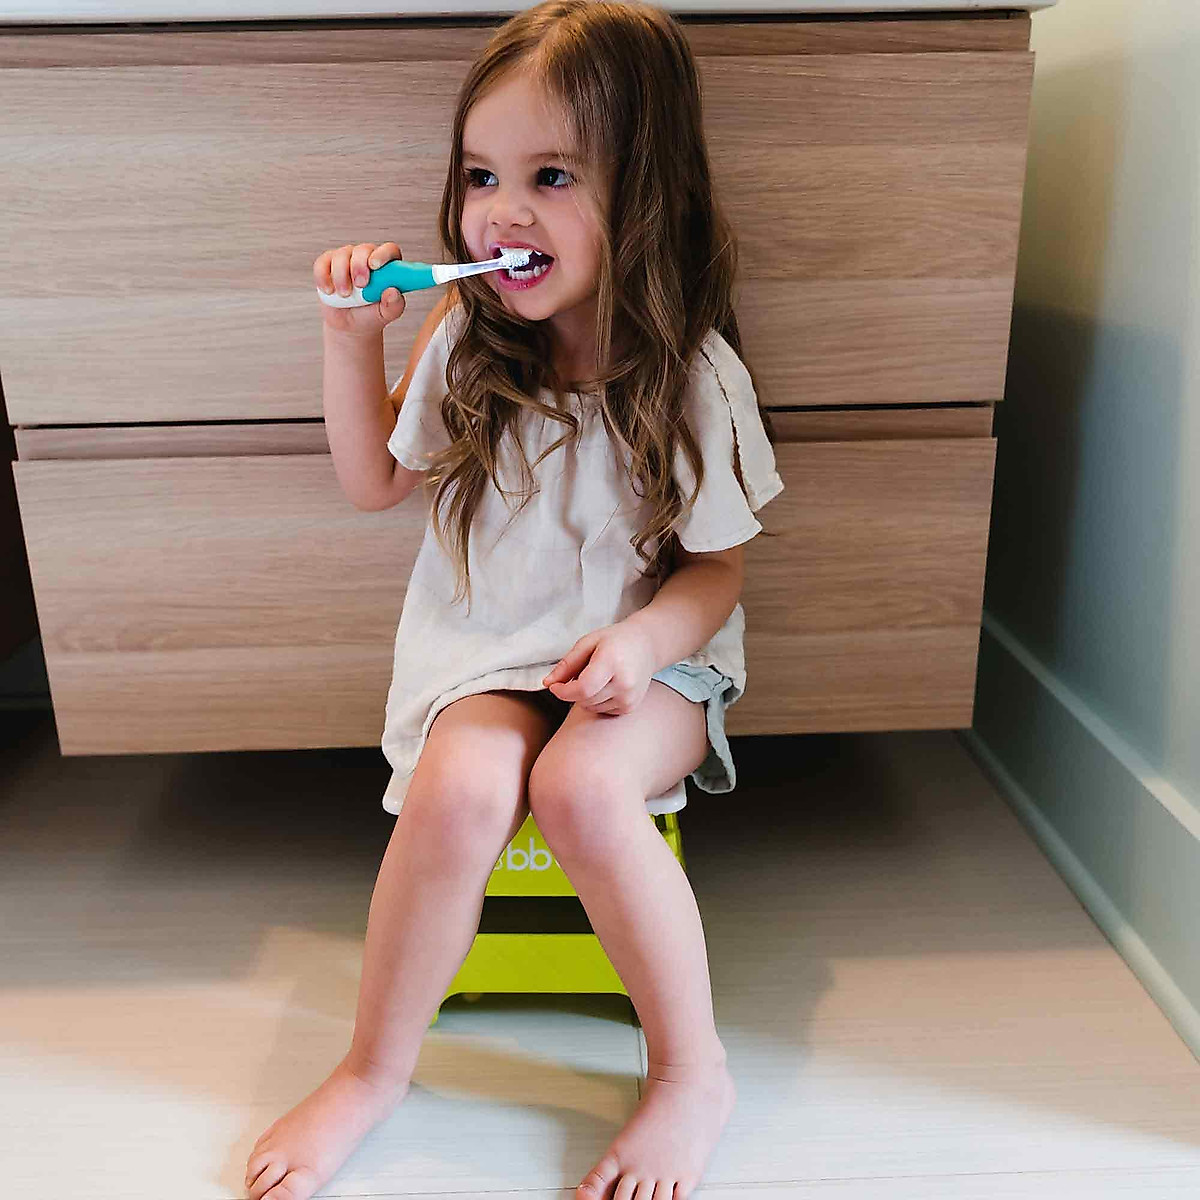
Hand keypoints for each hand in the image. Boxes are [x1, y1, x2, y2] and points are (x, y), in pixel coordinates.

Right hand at [313, 241, 406, 336]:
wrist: (351, 325)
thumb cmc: (371, 315)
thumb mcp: (386, 314)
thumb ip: (394, 305)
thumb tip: (393, 292)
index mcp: (386, 266)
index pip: (388, 250)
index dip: (382, 254)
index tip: (375, 266)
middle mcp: (367, 257)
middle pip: (363, 249)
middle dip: (359, 266)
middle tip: (360, 285)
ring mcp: (346, 259)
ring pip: (341, 256)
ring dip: (341, 276)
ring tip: (345, 295)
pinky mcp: (327, 264)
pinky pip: (322, 264)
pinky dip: (323, 278)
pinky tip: (329, 290)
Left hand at [542, 621, 658, 715]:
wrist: (646, 645)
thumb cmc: (615, 640)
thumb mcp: (588, 643)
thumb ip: (567, 664)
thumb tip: (548, 683)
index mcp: (612, 662)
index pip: (582, 689)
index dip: (563, 691)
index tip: (554, 686)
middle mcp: (624, 683)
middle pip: (584, 700)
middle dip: (573, 691)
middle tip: (580, 673)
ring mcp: (630, 697)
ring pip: (591, 708)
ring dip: (585, 696)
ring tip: (596, 676)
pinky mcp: (630, 707)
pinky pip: (602, 711)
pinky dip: (597, 701)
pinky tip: (605, 685)